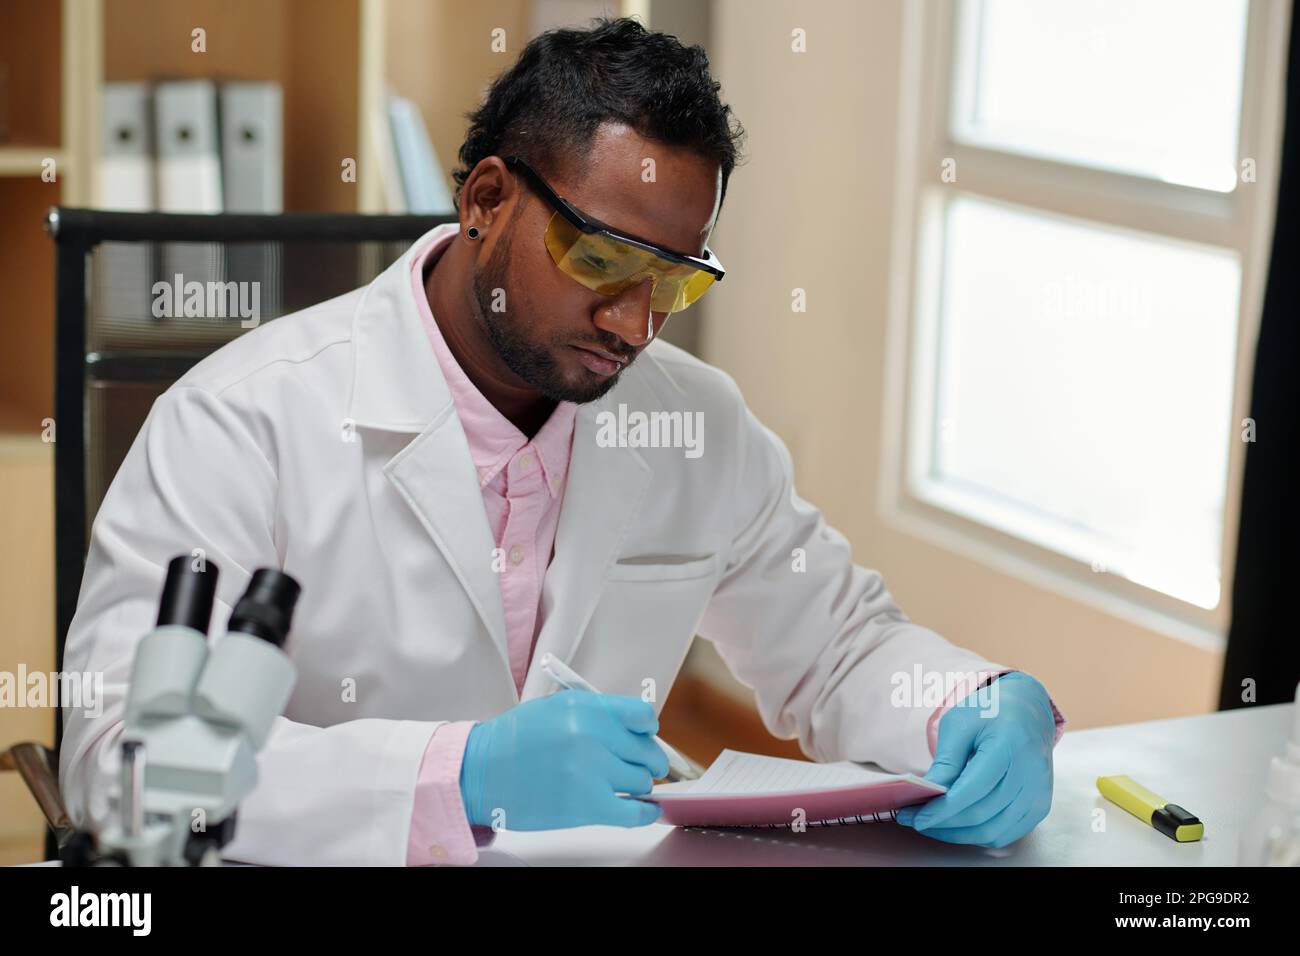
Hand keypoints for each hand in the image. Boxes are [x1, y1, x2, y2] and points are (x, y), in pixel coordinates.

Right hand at [458, 691, 668, 830]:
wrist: (479, 773)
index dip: (648, 728)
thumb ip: (596, 714)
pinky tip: (641, 809)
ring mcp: (591, 771)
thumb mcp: (555, 709)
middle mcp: (591, 736)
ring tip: (618, 785)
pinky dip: (643, 813)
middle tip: (639, 765)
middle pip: (647, 751)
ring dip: (635, 786)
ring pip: (642, 781)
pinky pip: (634, 812)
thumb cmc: (512, 743)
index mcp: (584, 708)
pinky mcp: (587, 806)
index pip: (642, 715)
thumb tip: (634, 728)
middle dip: (645, 760)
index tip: (647, 736)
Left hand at [895, 672, 1055, 847]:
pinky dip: (979, 836)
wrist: (1028, 711)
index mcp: (1010, 745)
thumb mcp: (959, 724)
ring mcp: (1038, 793)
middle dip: (943, 823)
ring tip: (933, 825)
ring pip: (994, 831)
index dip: (942, 809)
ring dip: (958, 834)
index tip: (915, 817)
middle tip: (916, 820)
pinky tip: (958, 826)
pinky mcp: (1039, 806)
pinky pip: (1006, 834)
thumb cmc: (991, 711)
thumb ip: (946, 762)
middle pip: (982, 814)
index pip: (973, 790)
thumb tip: (927, 796)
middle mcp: (1031, 774)